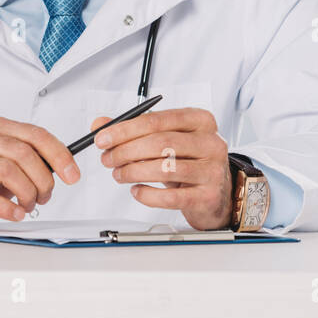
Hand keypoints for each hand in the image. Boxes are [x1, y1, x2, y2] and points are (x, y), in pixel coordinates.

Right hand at [0, 117, 79, 232]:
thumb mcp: (7, 164)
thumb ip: (31, 160)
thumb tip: (63, 166)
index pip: (36, 135)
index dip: (59, 155)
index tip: (72, 174)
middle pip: (23, 153)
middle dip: (43, 179)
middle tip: (46, 196)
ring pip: (6, 171)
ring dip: (26, 193)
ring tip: (28, 206)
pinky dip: (5, 207)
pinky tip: (14, 214)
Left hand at [89, 108, 231, 230]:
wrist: (217, 192)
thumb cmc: (190, 160)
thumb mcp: (166, 139)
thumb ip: (134, 129)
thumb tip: (100, 124)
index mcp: (200, 120)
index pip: (157, 120)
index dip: (125, 129)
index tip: (103, 138)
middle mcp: (210, 142)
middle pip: (160, 143)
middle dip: (126, 151)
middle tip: (108, 158)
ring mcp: (212, 170)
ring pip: (164, 169)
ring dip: (133, 172)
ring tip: (120, 174)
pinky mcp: (208, 196)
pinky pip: (170, 198)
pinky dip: (147, 194)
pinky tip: (137, 190)